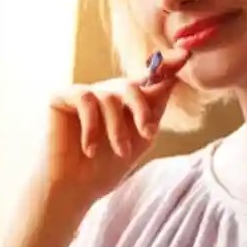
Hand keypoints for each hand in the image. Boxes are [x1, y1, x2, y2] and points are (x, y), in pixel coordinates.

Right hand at [0, 48, 191, 246]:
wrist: (73, 190)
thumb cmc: (104, 170)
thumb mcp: (139, 140)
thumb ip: (153, 110)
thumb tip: (170, 79)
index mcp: (125, 103)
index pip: (147, 80)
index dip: (165, 66)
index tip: (185, 56)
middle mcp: (104, 94)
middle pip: (131, 86)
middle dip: (142, 110)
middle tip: (148, 134)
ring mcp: (83, 94)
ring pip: (110, 97)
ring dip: (117, 129)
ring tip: (118, 153)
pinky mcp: (61, 97)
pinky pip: (85, 99)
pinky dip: (91, 126)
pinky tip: (89, 149)